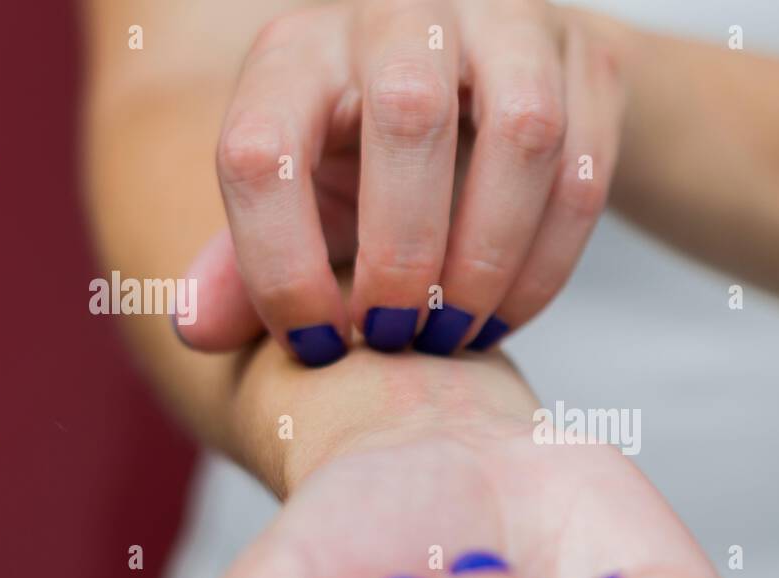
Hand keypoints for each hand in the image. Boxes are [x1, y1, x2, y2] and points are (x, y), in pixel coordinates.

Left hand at [178, 0, 628, 364]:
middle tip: (400, 336)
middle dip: (405, 255)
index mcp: (299, 49)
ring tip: (461, 333)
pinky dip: (550, 262)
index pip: (262, 147)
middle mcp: (398, 9)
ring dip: (492, 259)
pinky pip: (586, 169)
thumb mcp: (306, 203)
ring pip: (522, 134)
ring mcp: (506, 20)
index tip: (319, 344)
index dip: (279, 268)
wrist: (492, 89)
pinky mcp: (587, 57)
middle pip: (408, 115)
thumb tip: (191, 329)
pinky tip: (512, 310)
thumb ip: (248, 264)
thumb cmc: (373, 162)